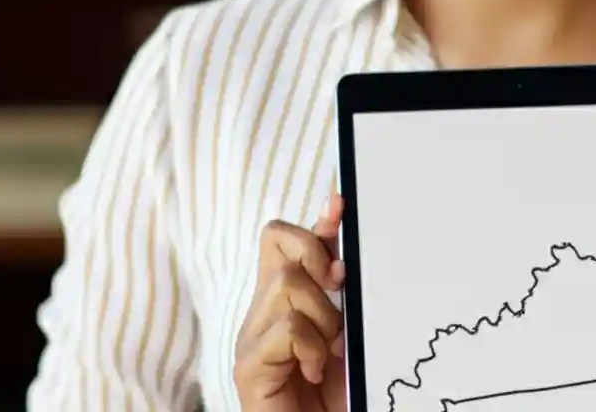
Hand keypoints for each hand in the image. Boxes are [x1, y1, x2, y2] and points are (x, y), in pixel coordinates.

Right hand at [234, 194, 347, 411]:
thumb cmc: (336, 391)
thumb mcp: (347, 329)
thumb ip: (343, 291)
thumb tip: (348, 246)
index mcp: (282, 299)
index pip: (284, 238)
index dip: (313, 220)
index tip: (341, 204)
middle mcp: (260, 311)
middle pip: (281, 242)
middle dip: (320, 261)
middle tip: (337, 299)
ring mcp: (250, 337)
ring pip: (289, 284)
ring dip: (323, 318)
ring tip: (327, 351)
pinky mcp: (247, 366)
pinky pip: (287, 327)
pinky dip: (312, 348)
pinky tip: (315, 370)